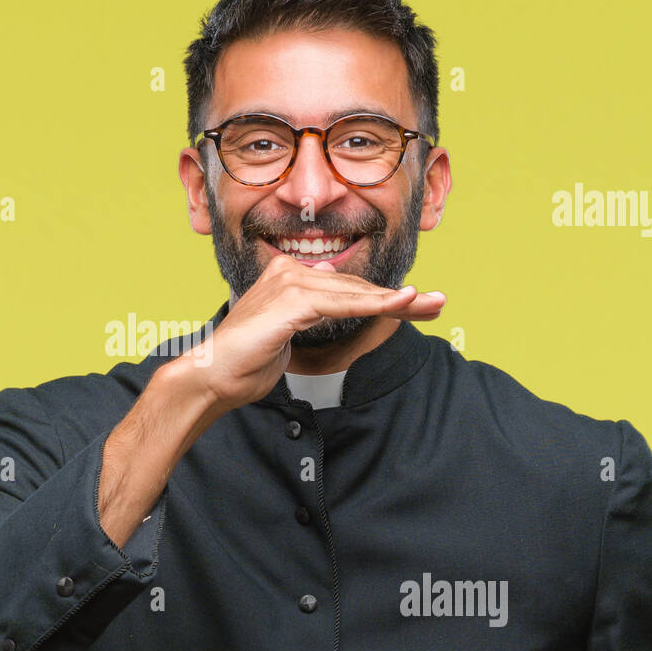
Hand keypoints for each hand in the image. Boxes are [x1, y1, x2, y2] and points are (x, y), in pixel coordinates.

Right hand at [191, 252, 444, 413]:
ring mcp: (289, 284)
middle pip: (356, 287)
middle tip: (439, 304)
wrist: (212, 378)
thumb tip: (329, 286)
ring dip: (397, 301)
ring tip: (431, 305)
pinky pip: (342, 305)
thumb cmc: (245, 362)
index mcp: (287, 276)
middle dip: (400, 299)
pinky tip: (401, 304)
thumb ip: (308, 311)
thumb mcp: (286, 333)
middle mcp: (289, 273)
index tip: (419, 304)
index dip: (384, 297)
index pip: (346, 286)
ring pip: (355, 294)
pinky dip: (374, 305)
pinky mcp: (291, 303)